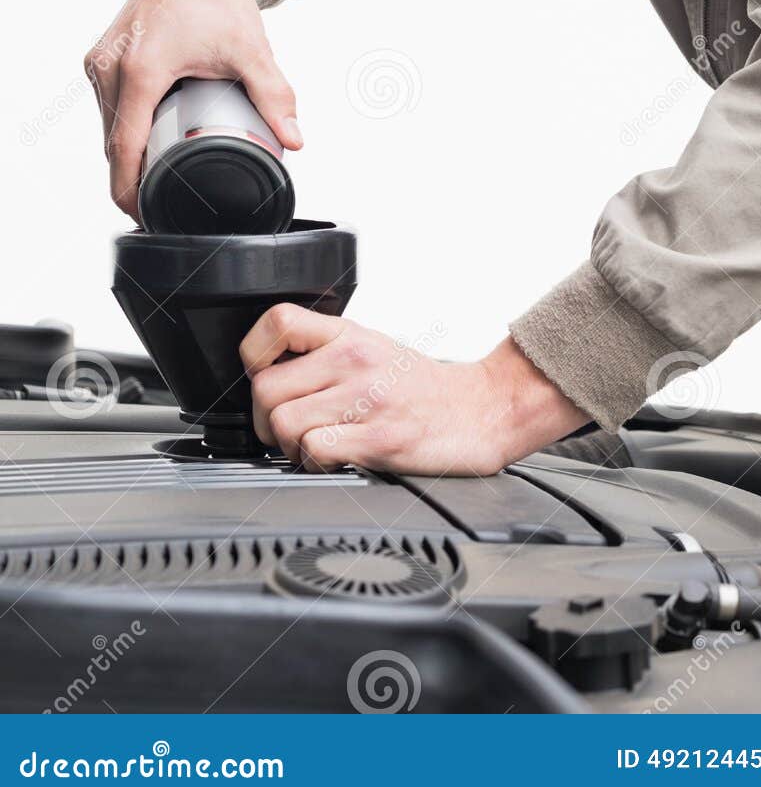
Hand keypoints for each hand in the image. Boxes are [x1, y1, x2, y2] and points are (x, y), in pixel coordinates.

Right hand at [83, 0, 302, 221]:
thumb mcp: (250, 49)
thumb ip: (274, 96)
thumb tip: (294, 141)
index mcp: (140, 70)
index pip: (123, 150)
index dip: (130, 192)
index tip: (145, 216)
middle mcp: (110, 66)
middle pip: (112, 144)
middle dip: (130, 179)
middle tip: (159, 205)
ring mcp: (100, 61)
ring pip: (107, 126)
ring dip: (125, 154)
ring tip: (153, 179)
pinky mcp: (100, 57)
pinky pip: (106, 106)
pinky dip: (122, 127)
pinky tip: (142, 143)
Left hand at [239, 305, 589, 474]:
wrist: (481, 410)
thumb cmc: (423, 387)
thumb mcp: (373, 349)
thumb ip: (325, 353)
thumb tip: (269, 373)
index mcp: (349, 335)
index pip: (277, 321)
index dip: (253, 351)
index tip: (260, 373)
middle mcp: (354, 360)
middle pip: (265, 387)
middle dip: (266, 419)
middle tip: (288, 429)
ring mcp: (367, 398)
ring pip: (283, 423)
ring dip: (289, 446)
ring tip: (314, 446)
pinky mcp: (379, 437)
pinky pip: (314, 451)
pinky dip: (315, 464)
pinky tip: (335, 460)